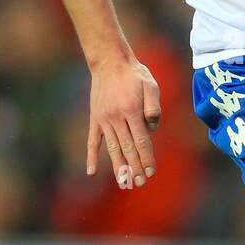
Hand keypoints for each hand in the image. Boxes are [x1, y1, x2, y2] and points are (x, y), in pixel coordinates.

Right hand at [87, 58, 161, 187]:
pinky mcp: (95, 118)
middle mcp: (116, 118)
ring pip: (112, 148)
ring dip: (118, 167)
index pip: (141, 141)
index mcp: (131, 111)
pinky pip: (92, 141)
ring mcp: (103, 119)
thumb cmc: (134, 74)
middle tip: (139, 184)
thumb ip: (154, 106)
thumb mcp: (151, 84)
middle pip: (127, 149)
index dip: (146, 158)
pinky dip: (91, 156)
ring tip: (123, 183)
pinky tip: (91, 172)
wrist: (110, 61)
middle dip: (135, 168)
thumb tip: (152, 128)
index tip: (151, 173)